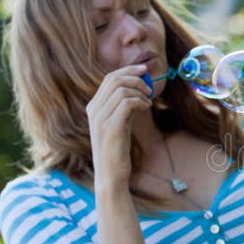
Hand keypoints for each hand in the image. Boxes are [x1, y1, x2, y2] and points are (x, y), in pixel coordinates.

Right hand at [87, 64, 151, 183]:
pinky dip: (140, 101)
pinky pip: (127, 103)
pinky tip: (146, 108)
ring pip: (121, 89)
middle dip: (136, 78)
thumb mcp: (118, 124)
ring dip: (140, 92)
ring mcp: (100, 118)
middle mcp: (94, 110)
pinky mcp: (110, 127)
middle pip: (114, 80)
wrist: (111, 173)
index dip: (128, 70)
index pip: (109, 79)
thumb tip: (138, 90)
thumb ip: (122, 107)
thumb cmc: (117, 150)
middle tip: (150, 89)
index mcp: (94, 107)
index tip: (144, 70)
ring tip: (148, 102)